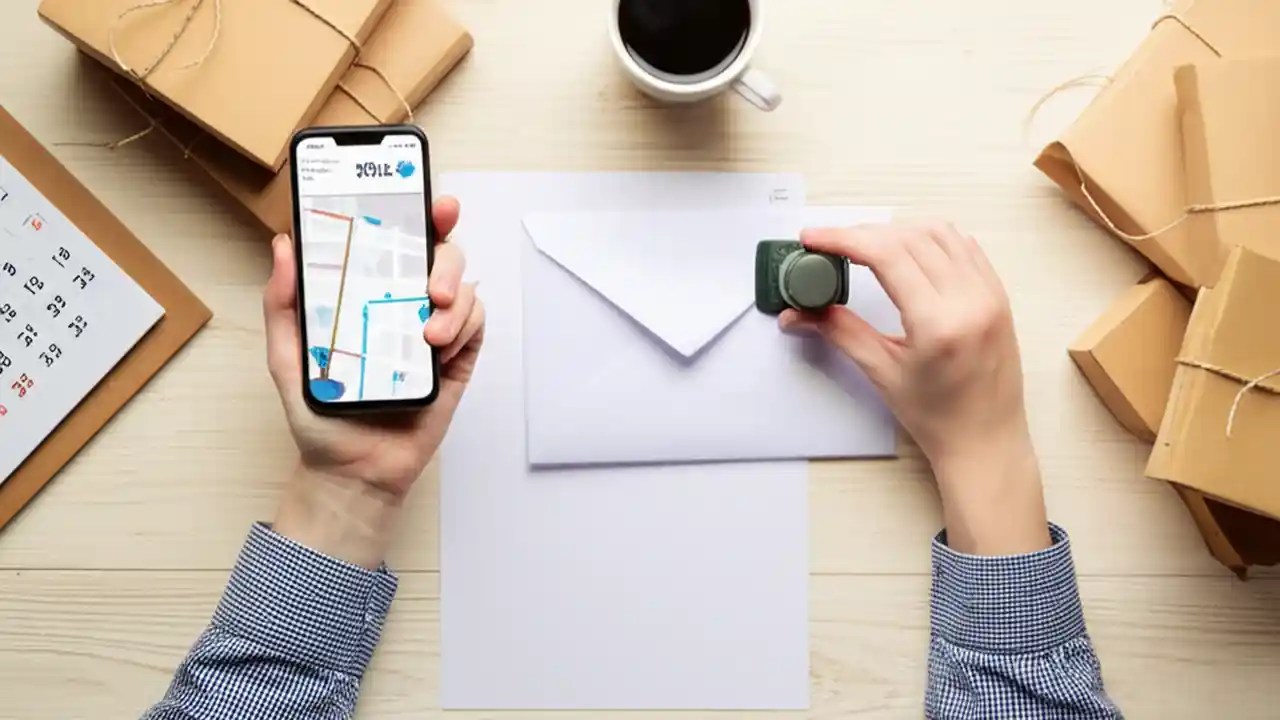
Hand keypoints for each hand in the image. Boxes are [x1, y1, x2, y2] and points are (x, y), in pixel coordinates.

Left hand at [262, 196, 484, 566]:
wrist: (353, 472)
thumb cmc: (321, 416)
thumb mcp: (287, 356)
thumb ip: (284, 303)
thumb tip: (284, 246)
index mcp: (368, 294)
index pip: (395, 241)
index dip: (416, 212)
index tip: (428, 199)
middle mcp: (405, 305)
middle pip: (439, 255)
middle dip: (445, 253)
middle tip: (432, 281)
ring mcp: (435, 332)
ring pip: (464, 288)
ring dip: (455, 299)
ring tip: (431, 331)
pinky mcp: (458, 362)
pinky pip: (476, 326)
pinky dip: (464, 326)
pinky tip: (438, 347)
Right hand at [780, 222, 1049, 554]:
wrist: (986, 442)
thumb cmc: (938, 418)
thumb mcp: (882, 373)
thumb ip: (839, 331)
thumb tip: (797, 313)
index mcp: (939, 323)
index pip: (887, 255)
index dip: (844, 239)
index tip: (814, 239)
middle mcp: (971, 300)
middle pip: (909, 237)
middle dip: (864, 234)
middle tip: (831, 245)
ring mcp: (990, 294)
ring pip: (939, 232)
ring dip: (898, 230)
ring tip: (866, 245)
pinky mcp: (998, 295)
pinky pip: (964, 246)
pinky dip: (931, 238)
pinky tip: (907, 249)